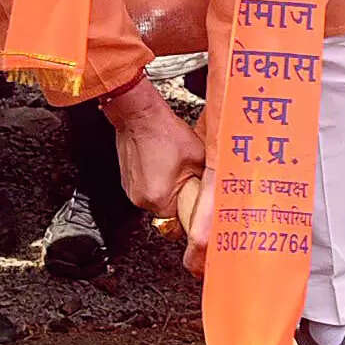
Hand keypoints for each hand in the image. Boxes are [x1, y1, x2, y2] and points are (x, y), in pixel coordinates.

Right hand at [102, 80, 206, 218]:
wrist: (140, 115)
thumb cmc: (166, 132)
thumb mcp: (198, 158)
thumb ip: (207, 181)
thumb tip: (217, 193)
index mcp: (159, 199)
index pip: (175, 229)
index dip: (187, 219)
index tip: (193, 211)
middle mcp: (142, 199)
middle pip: (165, 215)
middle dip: (178, 202)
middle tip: (187, 183)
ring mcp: (132, 191)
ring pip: (156, 202)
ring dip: (166, 192)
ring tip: (173, 170)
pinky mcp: (127, 181)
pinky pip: (146, 190)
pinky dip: (156, 182)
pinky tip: (161, 165)